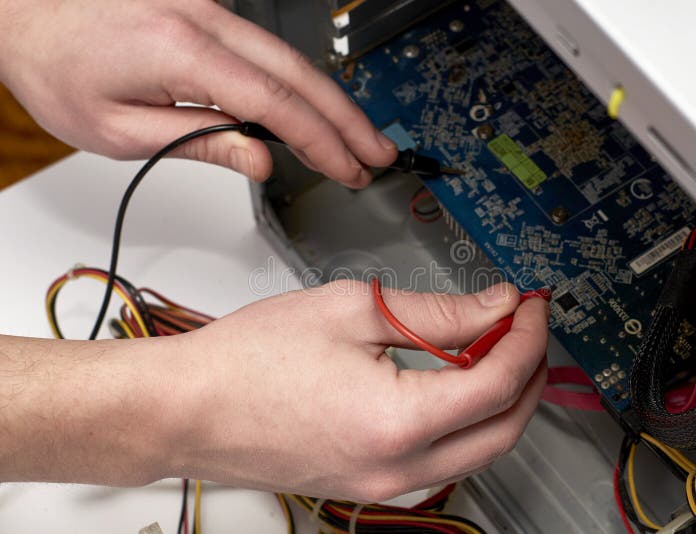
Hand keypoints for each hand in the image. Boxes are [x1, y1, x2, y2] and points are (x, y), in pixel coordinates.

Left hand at [0, 0, 396, 183]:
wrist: (21, 10)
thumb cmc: (57, 66)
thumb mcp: (120, 129)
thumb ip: (200, 142)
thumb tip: (260, 161)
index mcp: (181, 51)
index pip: (276, 102)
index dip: (321, 141)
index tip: (348, 168)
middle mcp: (204, 19)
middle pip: (299, 72)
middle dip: (346, 119)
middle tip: (377, 154)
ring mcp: (209, 8)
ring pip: (289, 58)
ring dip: (329, 102)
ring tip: (357, 140)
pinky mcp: (207, 11)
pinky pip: (267, 49)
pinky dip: (299, 84)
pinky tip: (315, 112)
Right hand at [169, 281, 548, 500]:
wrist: (190, 407)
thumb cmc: (251, 361)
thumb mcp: (354, 310)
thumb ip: (439, 312)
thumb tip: (494, 308)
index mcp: (398, 423)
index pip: (499, 381)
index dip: (527, 336)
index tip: (530, 306)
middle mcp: (398, 468)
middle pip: (503, 427)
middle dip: (529, 372)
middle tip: (526, 328)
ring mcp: (384, 485)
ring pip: (477, 448)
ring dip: (499, 398)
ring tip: (494, 347)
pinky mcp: (369, 484)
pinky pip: (440, 457)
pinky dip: (462, 419)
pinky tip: (452, 381)